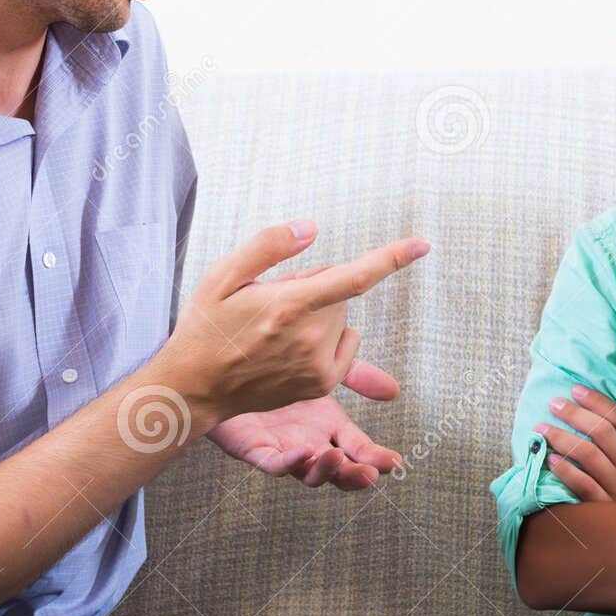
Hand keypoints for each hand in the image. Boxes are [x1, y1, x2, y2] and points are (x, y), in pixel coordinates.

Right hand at [154, 220, 429, 429]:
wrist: (193, 387)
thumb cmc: (205, 327)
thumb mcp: (224, 275)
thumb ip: (270, 246)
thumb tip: (313, 228)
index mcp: (288, 305)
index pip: (353, 277)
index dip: (392, 259)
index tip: (422, 245)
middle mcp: (309, 338)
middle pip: (339, 294)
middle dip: (315, 290)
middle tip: (272, 304)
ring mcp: (317, 365)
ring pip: (341, 321)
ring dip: (320, 318)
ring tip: (276, 330)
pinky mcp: (320, 385)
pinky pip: (345, 347)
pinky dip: (327, 341)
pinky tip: (291, 349)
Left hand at [208, 359, 403, 489]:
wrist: (227, 359)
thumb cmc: (274, 364)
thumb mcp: (324, 365)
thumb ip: (357, 375)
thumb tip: (394, 391)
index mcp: (328, 425)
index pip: (359, 448)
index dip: (377, 458)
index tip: (394, 462)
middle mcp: (309, 440)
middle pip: (339, 469)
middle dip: (356, 475)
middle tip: (371, 473)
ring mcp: (283, 447)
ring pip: (308, 473)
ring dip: (326, 471)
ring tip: (338, 460)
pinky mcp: (255, 448)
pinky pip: (274, 464)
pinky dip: (290, 462)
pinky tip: (304, 452)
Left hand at [533, 384, 615, 508]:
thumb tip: (591, 420)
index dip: (598, 402)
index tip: (576, 389)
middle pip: (602, 432)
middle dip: (575, 414)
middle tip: (554, 404)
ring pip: (588, 454)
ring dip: (561, 438)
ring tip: (541, 429)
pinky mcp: (607, 510)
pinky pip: (582, 485)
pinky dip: (564, 470)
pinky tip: (549, 460)